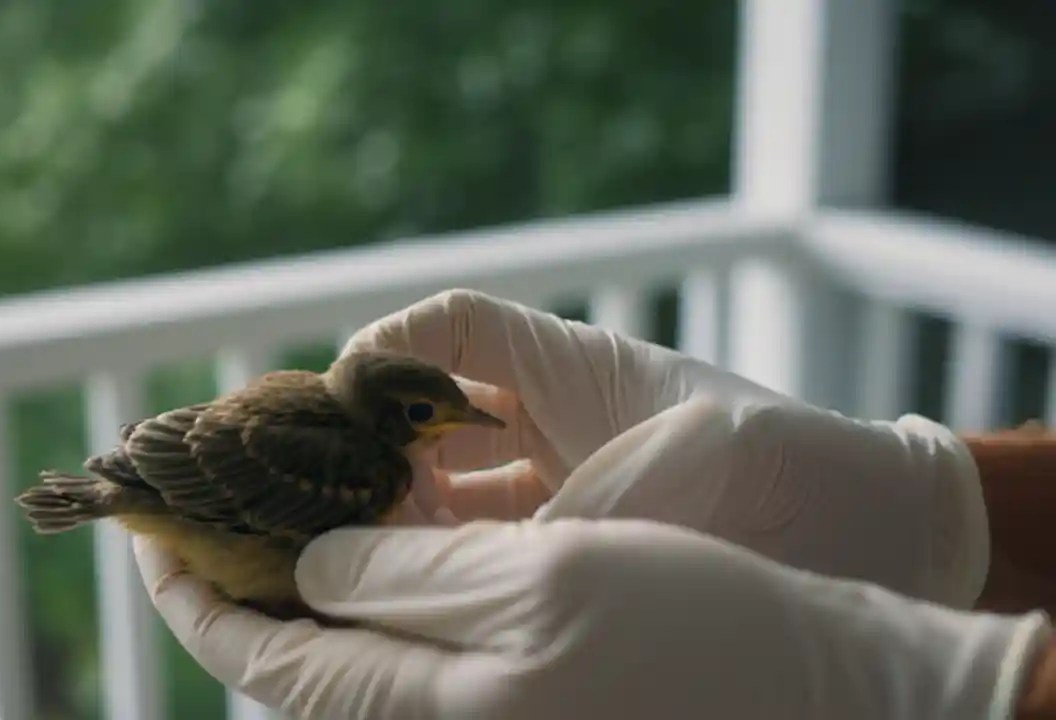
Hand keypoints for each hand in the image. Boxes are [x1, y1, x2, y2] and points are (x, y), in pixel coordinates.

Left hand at [134, 519, 1052, 719]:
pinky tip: (391, 540)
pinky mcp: (527, 704)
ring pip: (360, 661)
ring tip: (286, 508)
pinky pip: (422, 660)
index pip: (268, 662)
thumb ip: (412, 583)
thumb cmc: (699, 632)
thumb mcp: (544, 582)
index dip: (194, 597)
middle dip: (244, 586)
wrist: (831, 687)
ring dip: (311, 585)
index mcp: (437, 712)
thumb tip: (308, 569)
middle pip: (305, 666)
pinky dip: (384, 596)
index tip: (148, 538)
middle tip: (212, 510)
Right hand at [342, 289, 989, 608]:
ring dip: (400, 513)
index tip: (341, 393)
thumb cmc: (784, 462)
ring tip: (358, 553)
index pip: (456, 325)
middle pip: (431, 415)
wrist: (866, 520)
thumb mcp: (675, 464)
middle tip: (330, 501)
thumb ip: (573, 510)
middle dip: (373, 448)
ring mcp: (559, 483)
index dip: (391, 346)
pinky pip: (489, 546)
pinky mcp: (572, 543)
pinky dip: (447, 566)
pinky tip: (418, 594)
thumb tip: (484, 569)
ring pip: (449, 488)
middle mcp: (554, 419)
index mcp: (573, 366)